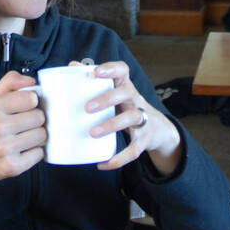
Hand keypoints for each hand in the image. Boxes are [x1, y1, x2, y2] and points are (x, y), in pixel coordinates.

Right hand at [0, 72, 45, 206]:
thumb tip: (32, 81)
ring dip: (36, 136)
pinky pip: (39, 154)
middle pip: (39, 117)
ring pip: (41, 135)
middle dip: (34, 120)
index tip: (24, 107)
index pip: (31, 98)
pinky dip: (33, 152)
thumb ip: (10, 82)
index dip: (31, 102)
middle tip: (23, 125)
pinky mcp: (10, 167)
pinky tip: (21, 151)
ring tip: (22, 137)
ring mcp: (3, 148)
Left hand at [81, 61, 181, 175]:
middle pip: (126, 93)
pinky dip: (119, 158)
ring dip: (112, 125)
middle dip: (107, 98)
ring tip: (92, 133)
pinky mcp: (144, 140)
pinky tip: (103, 163)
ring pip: (132, 118)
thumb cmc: (125, 106)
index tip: (96, 72)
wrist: (157, 128)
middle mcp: (135, 100)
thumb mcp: (115, 93)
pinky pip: (134, 150)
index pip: (123, 71)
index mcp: (125, 86)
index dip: (111, 69)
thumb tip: (72, 66)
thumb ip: (95, 81)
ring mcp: (142, 120)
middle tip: (87, 107)